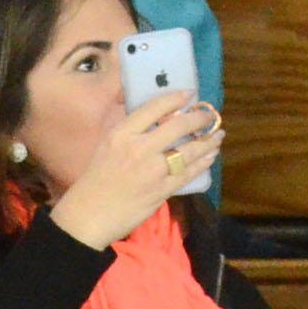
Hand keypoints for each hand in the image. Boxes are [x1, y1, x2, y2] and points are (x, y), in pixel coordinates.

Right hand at [46, 87, 223, 249]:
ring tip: (218, 135)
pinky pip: (188, 173)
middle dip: (199, 119)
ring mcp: (152, 170)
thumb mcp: (107, 145)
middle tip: (209, 116)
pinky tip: (210, 156)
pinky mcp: (161, 191)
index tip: (190, 94)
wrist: (89, 214)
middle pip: (178, 126)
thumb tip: (156, 117)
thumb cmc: (96, 178)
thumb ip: (130, 130)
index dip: (176, 98)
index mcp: (122, 134)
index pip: (154, 108)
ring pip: (189, 150)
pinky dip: (203, 163)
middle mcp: (139, 148)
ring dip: (208, 141)